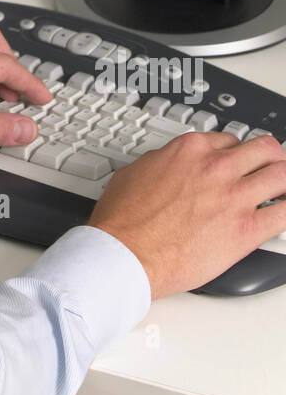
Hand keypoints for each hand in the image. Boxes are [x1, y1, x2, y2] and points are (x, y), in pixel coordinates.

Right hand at [89, 130, 285, 298]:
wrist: (125, 253)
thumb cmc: (125, 220)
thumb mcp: (136, 172)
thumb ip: (162, 162)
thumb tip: (170, 165)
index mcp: (191, 150)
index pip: (231, 140)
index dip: (236, 154)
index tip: (238, 163)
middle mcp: (217, 168)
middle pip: (265, 150)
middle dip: (271, 158)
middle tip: (270, 169)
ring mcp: (235, 197)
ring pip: (283, 175)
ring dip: (284, 181)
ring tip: (282, 190)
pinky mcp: (247, 230)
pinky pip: (285, 214)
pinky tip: (284, 215)